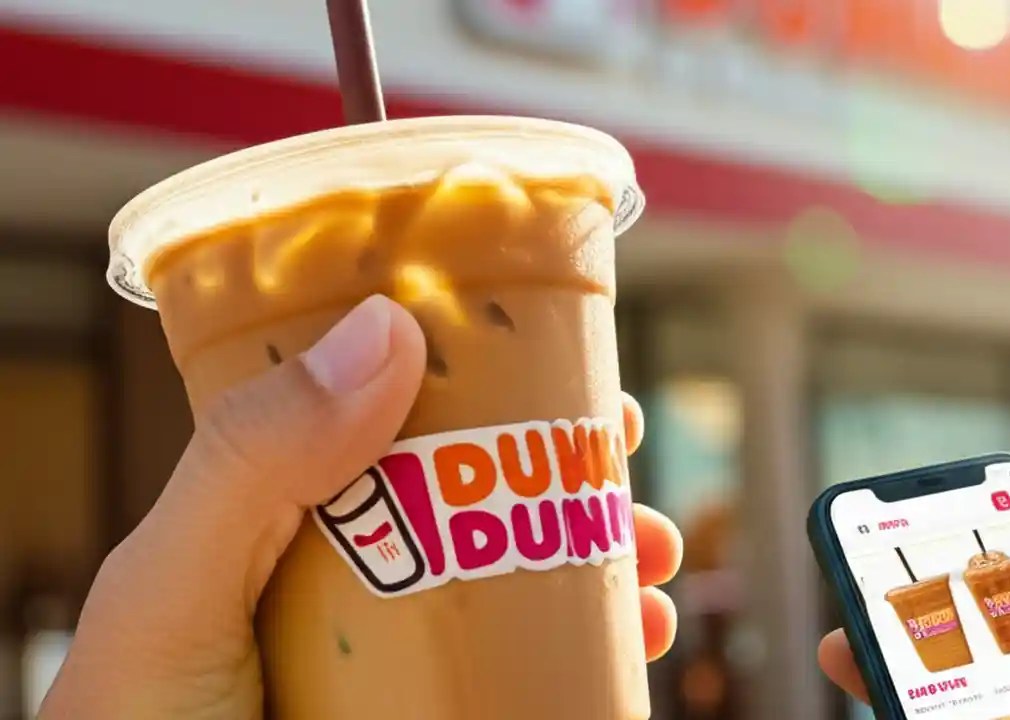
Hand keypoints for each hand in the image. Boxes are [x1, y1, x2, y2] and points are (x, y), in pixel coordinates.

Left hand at [41, 295, 681, 718]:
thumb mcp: (172, 590)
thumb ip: (252, 461)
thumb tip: (387, 328)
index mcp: (284, 514)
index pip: (391, 412)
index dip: (482, 375)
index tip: (563, 361)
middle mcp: (351, 571)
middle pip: (480, 494)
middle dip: (570, 468)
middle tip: (626, 455)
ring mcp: (399, 644)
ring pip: (520, 576)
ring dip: (604, 555)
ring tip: (654, 561)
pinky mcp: (440, 701)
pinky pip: (530, 663)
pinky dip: (595, 648)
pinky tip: (632, 646)